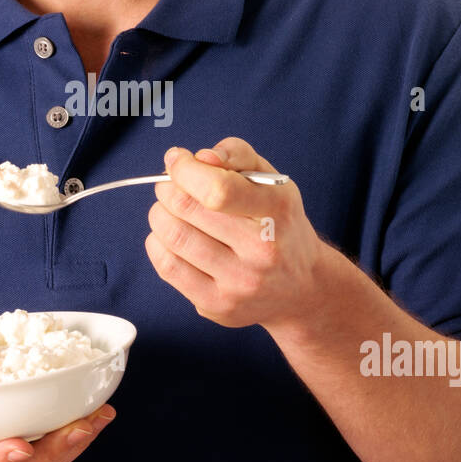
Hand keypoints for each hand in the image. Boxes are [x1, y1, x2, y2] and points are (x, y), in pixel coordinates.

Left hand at [144, 136, 324, 329]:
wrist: (303, 289)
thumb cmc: (280, 226)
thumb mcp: (273, 182)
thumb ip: (238, 155)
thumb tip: (199, 157)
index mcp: (277, 212)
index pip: (218, 190)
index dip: (185, 170)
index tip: (177, 160)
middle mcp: (262, 251)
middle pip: (187, 210)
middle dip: (168, 188)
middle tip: (169, 186)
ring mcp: (239, 283)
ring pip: (173, 236)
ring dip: (159, 213)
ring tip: (168, 209)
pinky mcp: (218, 305)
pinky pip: (168, 267)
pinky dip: (158, 243)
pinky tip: (169, 236)